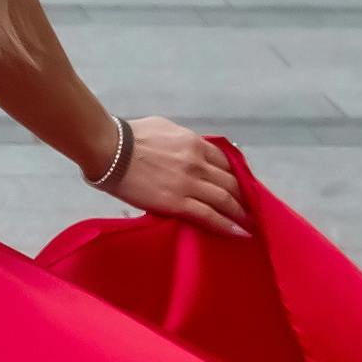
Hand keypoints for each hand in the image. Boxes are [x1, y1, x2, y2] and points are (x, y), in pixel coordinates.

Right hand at [111, 116, 249, 239]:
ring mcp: (190, 183)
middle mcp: (198, 163)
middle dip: (244, 197)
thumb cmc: (131, 137)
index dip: (238, 176)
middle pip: (231, 182)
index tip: (242, 187)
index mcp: (195, 143)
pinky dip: (227, 225)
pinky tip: (239, 233)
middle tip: (251, 209)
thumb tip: (192, 147)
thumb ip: (184, 140)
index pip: (227, 162)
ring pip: (225, 200)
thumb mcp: (165, 128)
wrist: (110, 151)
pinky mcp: (178, 203)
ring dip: (240, 213)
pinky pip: (209, 216)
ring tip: (249, 224)